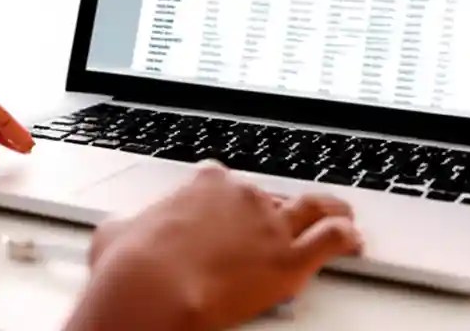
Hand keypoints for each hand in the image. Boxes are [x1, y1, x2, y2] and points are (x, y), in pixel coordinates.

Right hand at [66, 163, 362, 330]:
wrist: (152, 288)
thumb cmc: (131, 264)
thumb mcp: (116, 230)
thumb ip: (128, 222)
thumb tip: (120, 228)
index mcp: (205, 182)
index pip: (228, 180)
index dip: (231, 198)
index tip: (229, 212)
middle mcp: (243, 195)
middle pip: (272, 195)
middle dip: (276, 210)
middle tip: (279, 225)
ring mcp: (269, 225)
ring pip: (315, 207)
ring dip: (330, 210)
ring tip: (341, 216)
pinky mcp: (289, 259)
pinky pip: (332, 239)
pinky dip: (347, 238)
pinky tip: (354, 242)